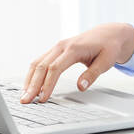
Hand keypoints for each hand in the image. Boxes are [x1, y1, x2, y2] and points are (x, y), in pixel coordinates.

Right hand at [18, 22, 133, 103]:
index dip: (47, 84)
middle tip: (26, 100)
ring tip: (24, 96)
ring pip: (37, 63)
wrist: (109, 33)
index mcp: (74, 48)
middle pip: (42, 66)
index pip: (55, 68)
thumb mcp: (106, 61)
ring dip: (30, 80)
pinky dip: (33, 74)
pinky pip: (40, 61)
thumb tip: (81, 87)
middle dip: (33, 85)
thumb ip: (92, 74)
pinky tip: (30, 85)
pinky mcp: (56, 50)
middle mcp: (62, 46)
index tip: (43, 98)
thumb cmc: (108, 47)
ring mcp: (57, 47)